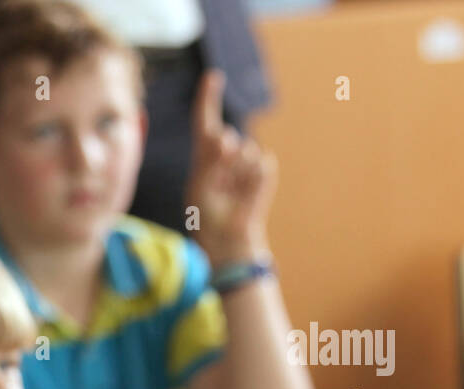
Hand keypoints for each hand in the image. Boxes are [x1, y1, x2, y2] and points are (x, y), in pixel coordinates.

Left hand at [185, 70, 276, 266]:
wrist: (228, 237)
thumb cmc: (208, 215)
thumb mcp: (200, 187)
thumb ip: (210, 160)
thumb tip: (228, 137)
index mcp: (205, 156)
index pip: (205, 122)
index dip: (208, 98)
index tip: (213, 76)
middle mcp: (227, 153)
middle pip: (224, 137)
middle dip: (220, 156)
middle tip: (217, 183)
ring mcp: (246, 161)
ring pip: (244, 152)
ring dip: (235, 175)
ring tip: (230, 194)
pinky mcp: (263, 171)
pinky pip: (259, 164)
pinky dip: (251, 180)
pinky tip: (245, 195)